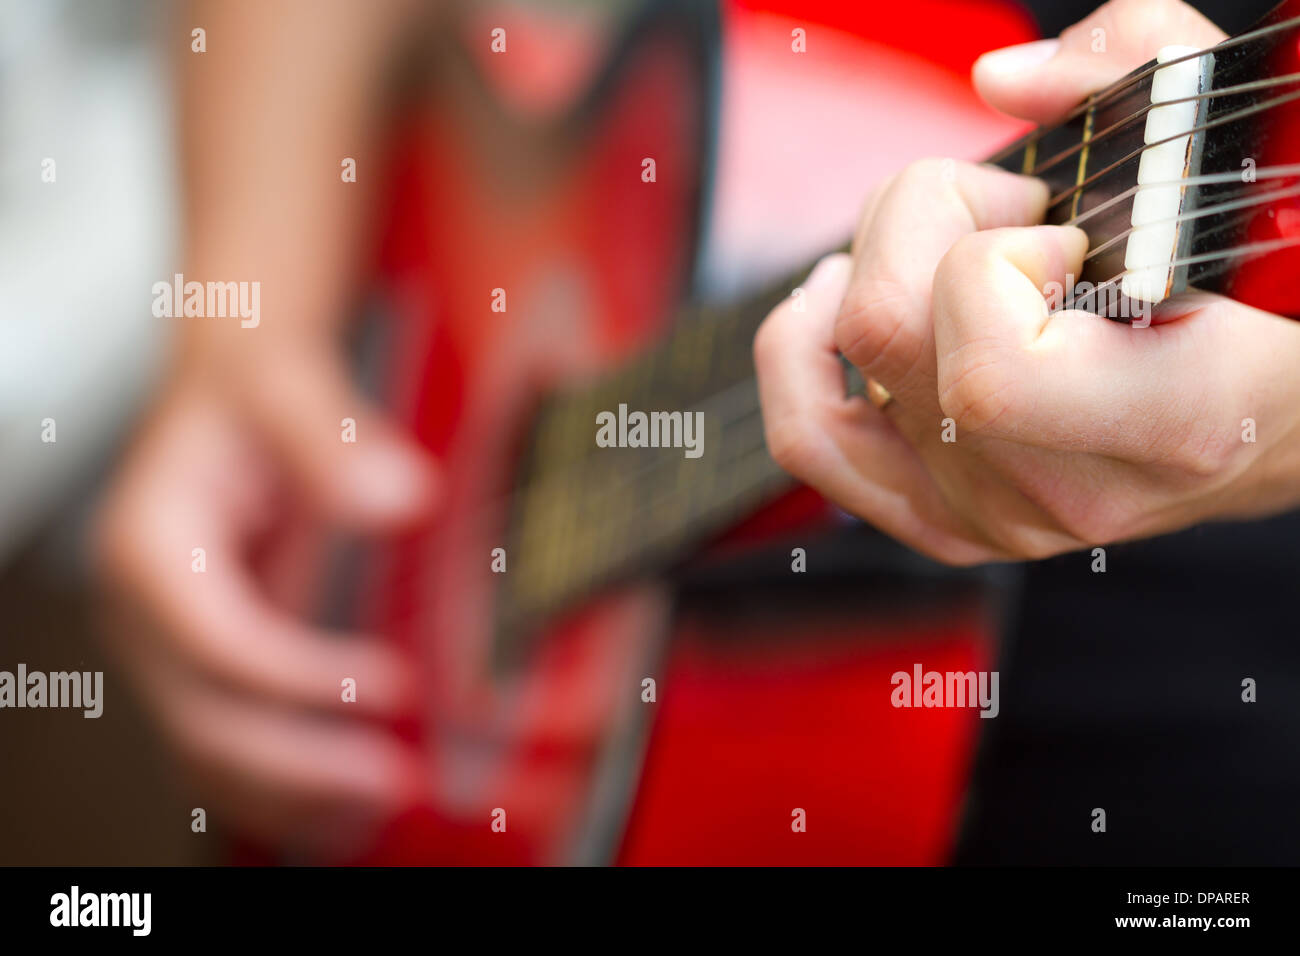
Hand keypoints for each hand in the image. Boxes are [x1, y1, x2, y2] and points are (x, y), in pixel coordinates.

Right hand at [92, 0, 433, 857]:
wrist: (234, 398)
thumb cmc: (253, 393)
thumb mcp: (289, 387)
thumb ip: (333, 440)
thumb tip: (398, 496)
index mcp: (151, 546)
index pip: (214, 636)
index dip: (295, 673)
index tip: (385, 681)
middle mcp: (148, 612)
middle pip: (206, 717)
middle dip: (299, 758)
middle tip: (394, 772)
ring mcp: (173, 650)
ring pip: (211, 754)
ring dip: (292, 793)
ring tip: (381, 802)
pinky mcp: (208, 669)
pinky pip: (229, 751)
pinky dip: (283, 788)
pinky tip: (346, 804)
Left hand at [754, 0, 1299, 564]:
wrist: (1286, 415)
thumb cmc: (1273, 286)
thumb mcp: (1242, 159)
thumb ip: (1141, 78)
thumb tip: (1002, 83)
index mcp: (1167, 419)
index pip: (986, 361)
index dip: (990, 256)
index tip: (1055, 225)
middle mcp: (1069, 489)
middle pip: (886, 335)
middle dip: (922, 216)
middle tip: (1003, 203)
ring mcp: (1002, 517)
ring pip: (839, 373)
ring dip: (871, 267)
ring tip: (934, 243)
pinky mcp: (951, 519)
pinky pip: (815, 442)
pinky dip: (799, 356)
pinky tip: (834, 299)